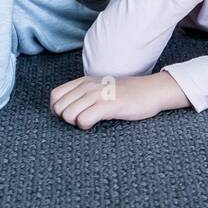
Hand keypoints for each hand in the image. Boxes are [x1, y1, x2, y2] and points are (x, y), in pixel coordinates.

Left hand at [50, 72, 189, 128]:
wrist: (152, 91)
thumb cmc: (128, 93)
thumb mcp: (101, 88)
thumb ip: (84, 94)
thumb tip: (66, 109)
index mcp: (84, 81)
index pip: (55, 96)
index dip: (59, 109)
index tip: (72, 114)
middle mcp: (88, 86)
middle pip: (59, 108)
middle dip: (67, 118)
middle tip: (82, 118)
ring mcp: (97, 95)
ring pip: (68, 114)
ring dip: (76, 122)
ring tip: (90, 120)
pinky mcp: (108, 105)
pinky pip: (83, 120)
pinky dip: (86, 125)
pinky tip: (97, 122)